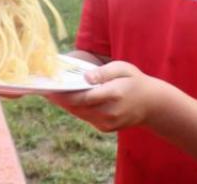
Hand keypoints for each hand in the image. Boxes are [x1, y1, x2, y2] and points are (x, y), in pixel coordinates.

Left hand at [48, 61, 165, 131]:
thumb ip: (104, 72)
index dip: (64, 94)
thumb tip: (85, 77)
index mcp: (114, 94)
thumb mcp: (123, 68)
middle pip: (77, 107)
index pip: (84, 97)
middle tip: (43, 88)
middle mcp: (110, 112)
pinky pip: (85, 117)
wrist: (152, 105)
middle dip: (60, 98)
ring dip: (64, 104)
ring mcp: (108, 122)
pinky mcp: (105, 128)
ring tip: (50, 92)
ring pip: (78, 113)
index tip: (49, 87)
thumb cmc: (134, 81)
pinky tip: (65, 99)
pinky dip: (74, 109)